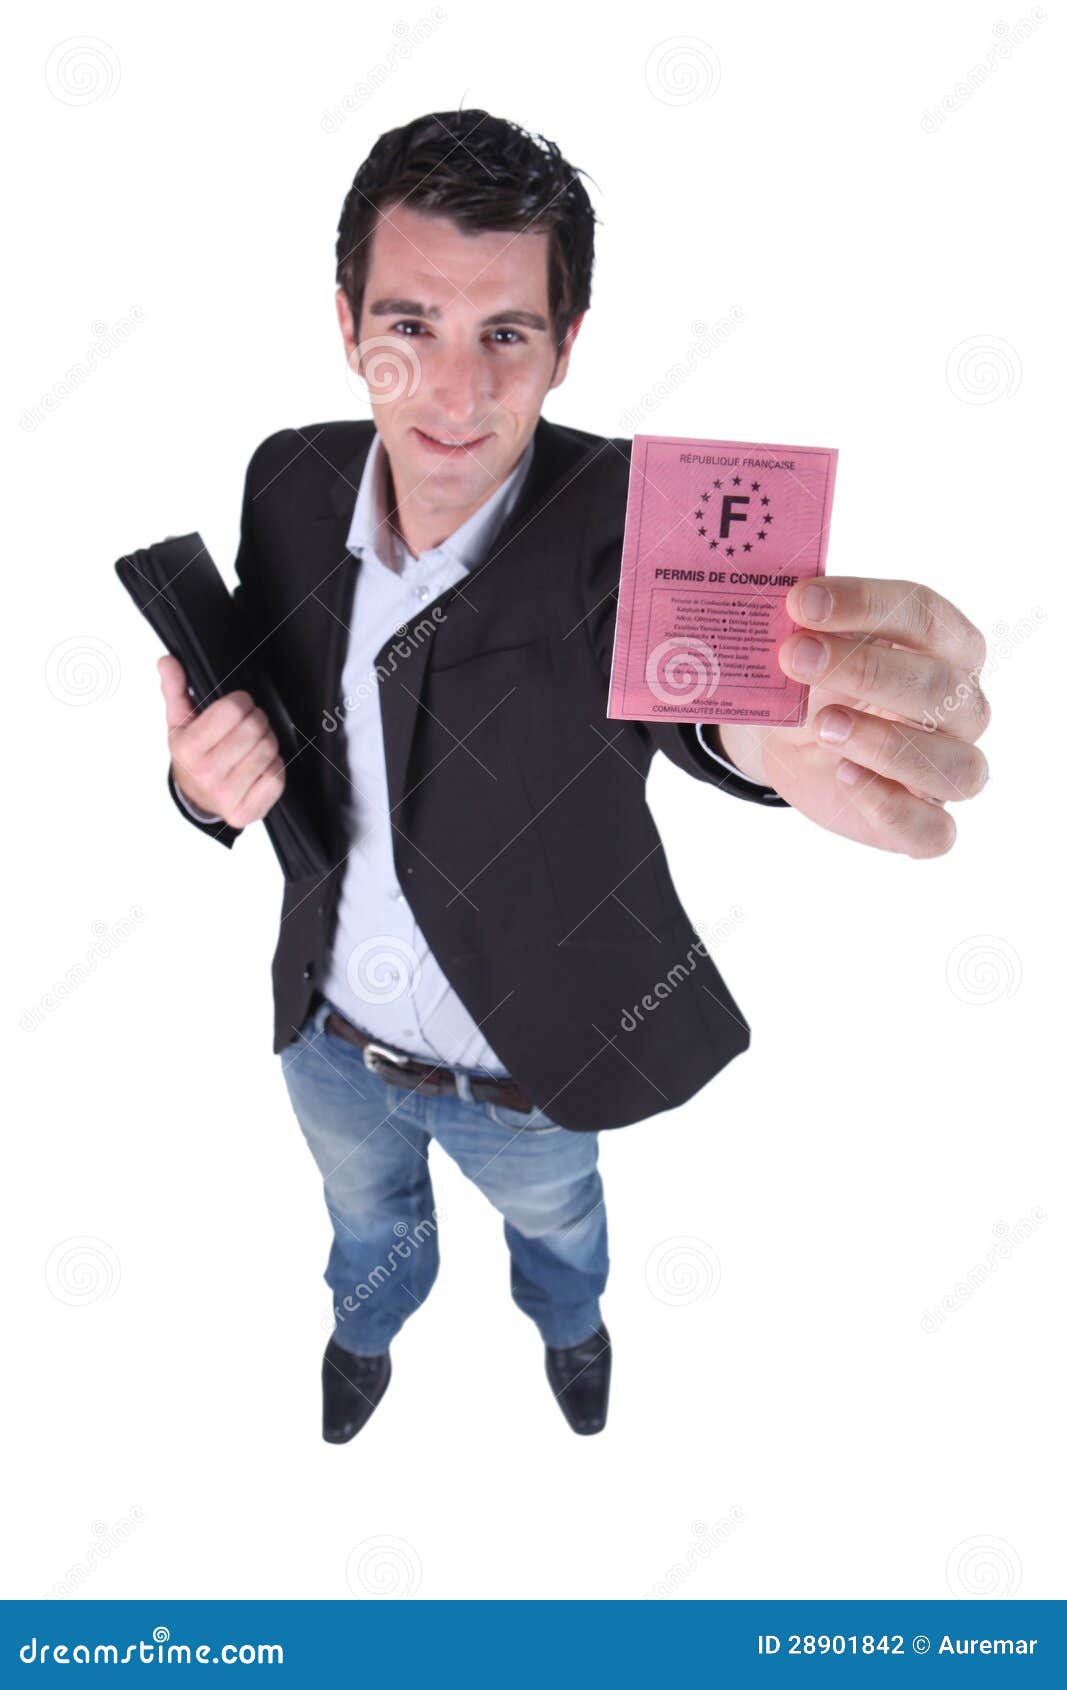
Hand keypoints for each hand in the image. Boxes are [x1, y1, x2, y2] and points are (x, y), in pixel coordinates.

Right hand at [158, 655, 285, 826]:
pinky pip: (277, 778)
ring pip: (270, 751)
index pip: (232, 710)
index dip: (241, 702)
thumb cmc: (192, 756)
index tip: (237, 706)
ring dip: (267, 742)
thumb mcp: (179, 721)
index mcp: (187, 748)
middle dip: (256, 720)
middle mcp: (206, 773)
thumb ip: (175, 688)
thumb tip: (167, 662)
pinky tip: (258, 766)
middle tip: (247, 725)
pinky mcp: (246, 812)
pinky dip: (274, 768)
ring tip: (252, 745)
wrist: (195, 798)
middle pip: (255, 728)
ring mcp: (226, 795)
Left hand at [716, 578, 989, 856]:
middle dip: (866, 669)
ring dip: (887, 743)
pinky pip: (934, 831)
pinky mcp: (925, 823)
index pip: (924, 614)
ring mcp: (950, 768)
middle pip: (940, 688)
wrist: (788, 741)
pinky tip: (843, 777)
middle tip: (795, 658)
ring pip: (955, 766)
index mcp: (946, 647)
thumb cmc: (817, 682)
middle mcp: (962, 708)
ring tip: (822, 726)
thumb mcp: (810, 644)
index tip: (800, 601)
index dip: (865, 603)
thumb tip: (779, 598)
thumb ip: (809, 622)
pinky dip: (892, 808)